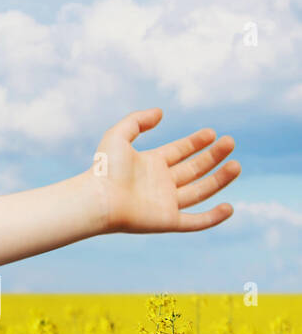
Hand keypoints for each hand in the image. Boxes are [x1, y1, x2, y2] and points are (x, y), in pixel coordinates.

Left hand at [91, 108, 239, 233]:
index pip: (179, 152)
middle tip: (230, 142)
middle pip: (193, 169)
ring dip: (219, 180)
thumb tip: (161, 112)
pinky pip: (196, 221)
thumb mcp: (118, 135)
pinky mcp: (168, 221)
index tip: (212, 133)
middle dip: (213, 156)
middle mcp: (160, 183)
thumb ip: (137, 120)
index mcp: (150, 164)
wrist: (98, 199)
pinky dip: (213, 217)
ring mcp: (165, 203)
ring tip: (236, 165)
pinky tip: (229, 207)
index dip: (195, 142)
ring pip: (200, 191)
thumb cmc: (105, 168)